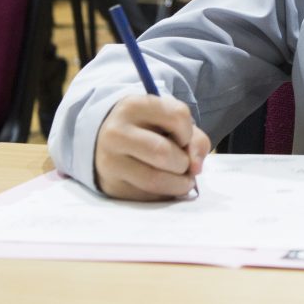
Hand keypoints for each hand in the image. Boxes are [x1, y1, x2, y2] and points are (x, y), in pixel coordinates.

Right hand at [95, 94, 210, 200]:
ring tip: (181, 179)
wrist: (108, 142)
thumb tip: (195, 168)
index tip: (182, 138)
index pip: (178, 116)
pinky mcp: (111, 187)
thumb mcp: (169, 121)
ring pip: (155, 180)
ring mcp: (110, 162)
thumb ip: (194, 139)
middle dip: (183, 162)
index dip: (188, 131)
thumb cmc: (148, 130)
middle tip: (183, 163)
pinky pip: (148, 197)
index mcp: (133, 106)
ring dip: (178, 184)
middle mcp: (116, 133)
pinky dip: (164, 194)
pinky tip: (163, 185)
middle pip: (163, 152)